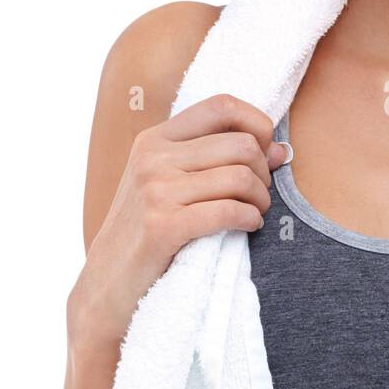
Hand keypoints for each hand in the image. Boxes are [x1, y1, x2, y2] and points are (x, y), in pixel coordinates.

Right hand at [67, 93, 289, 347]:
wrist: (107, 282)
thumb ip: (219, 161)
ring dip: (261, 199)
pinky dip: (250, 219)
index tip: (264, 151)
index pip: (221, 105)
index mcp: (155, 139)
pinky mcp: (163, 226)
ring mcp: (156, 191)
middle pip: (241, 145)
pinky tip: (248, 226)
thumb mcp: (170, 184)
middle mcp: (153, 158)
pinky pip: (229, 211)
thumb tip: (281, 150)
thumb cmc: (147, 231)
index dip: (257, 124)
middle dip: (264, 172)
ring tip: (255, 212)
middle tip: (260, 194)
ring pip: (241, 177)